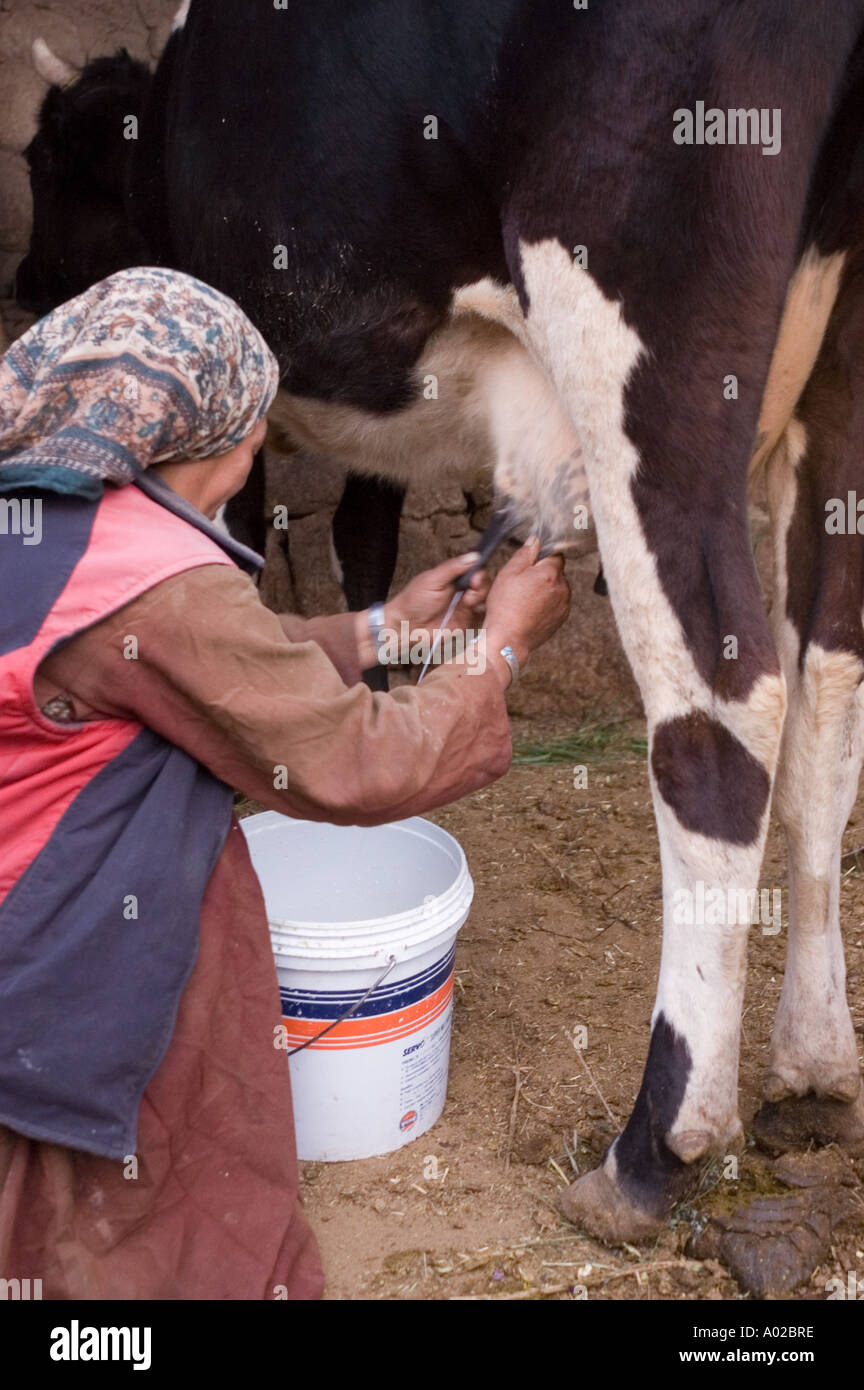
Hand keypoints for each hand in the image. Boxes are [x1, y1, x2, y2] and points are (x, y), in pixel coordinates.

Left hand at [388, 552, 489, 632]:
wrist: (405, 625)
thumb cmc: (413, 601)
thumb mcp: (432, 579)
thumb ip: (453, 568)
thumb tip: (473, 556)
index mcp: (454, 578)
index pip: (475, 570)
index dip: (479, 573)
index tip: (475, 578)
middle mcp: (461, 591)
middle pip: (484, 585)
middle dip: (481, 587)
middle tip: (472, 590)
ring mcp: (464, 607)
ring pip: (484, 601)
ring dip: (480, 600)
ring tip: (468, 603)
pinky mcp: (465, 623)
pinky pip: (480, 618)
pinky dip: (480, 615)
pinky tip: (472, 612)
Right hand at [484, 538, 570, 669]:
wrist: (508, 640)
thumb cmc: (505, 608)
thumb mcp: (508, 574)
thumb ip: (524, 554)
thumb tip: (535, 541)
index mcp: (550, 573)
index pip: (555, 553)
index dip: (541, 556)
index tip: (530, 564)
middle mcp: (562, 587)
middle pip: (556, 571)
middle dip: (542, 573)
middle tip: (522, 584)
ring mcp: (564, 604)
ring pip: (557, 587)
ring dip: (546, 589)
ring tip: (526, 599)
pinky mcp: (562, 617)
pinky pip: (557, 602)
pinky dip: (547, 603)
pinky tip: (531, 609)